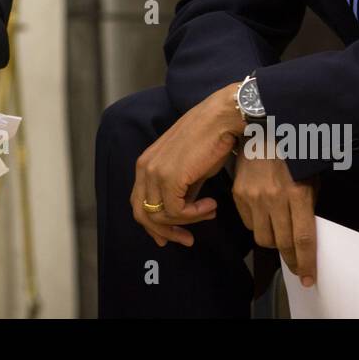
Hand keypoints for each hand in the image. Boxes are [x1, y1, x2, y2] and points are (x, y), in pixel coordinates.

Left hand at [130, 83, 245, 248]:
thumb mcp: (190, 171)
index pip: (138, 203)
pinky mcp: (170, 176)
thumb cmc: (210, 140)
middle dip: (165, 231)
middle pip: (142, 214)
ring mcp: (155, 172)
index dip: (152, 225)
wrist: (220, 119)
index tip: (171, 237)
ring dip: (187, 221)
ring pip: (161, 215)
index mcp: (145, 164)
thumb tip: (182, 215)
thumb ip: (181, 192)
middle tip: (187, 239)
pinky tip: (212, 205)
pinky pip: (177, 210)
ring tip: (209, 212)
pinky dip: (195, 214)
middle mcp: (144, 168)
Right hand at [232, 144, 319, 285]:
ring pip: (262, 237)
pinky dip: (258, 226)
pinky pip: (248, 223)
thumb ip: (307, 207)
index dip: (306, 262)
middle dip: (292, 260)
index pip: (302, 239)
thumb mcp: (310, 179)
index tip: (309, 278)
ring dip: (273, 243)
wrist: (264, 127)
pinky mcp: (238, 193)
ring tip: (280, 238)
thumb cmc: (295, 153)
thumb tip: (304, 237)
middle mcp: (273, 198)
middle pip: (281, 243)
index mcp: (297, 193)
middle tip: (298, 268)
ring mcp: (253, 196)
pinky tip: (265, 217)